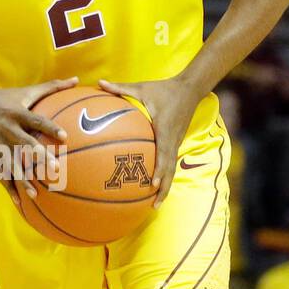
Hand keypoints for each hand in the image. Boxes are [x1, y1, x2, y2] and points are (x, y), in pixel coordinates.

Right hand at [0, 76, 77, 208]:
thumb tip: (76, 79)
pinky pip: (3, 173)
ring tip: (35, 195)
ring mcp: (0, 143)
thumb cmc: (8, 97)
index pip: (36, 120)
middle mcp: (9, 129)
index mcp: (18, 113)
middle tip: (55, 169)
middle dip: (39, 157)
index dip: (50, 128)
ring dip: (22, 180)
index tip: (65, 138)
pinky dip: (10, 188)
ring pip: (12, 164)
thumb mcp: (28, 91)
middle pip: (24, 145)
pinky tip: (19, 203)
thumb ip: (53, 86)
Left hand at [98, 75, 200, 207]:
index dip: (159, 171)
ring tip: (156, 204)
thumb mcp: (142, 87)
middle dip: (163, 189)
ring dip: (165, 187)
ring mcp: (176, 143)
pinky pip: (171, 163)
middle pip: (170, 170)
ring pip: (172, 170)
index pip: (163, 154)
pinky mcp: (176, 143)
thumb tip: (99, 82)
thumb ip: (120, 88)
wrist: (189, 89)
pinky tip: (156, 187)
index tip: (152, 185)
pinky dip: (165, 177)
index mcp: (164, 130)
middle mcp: (172, 140)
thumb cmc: (164, 89)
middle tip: (153, 206)